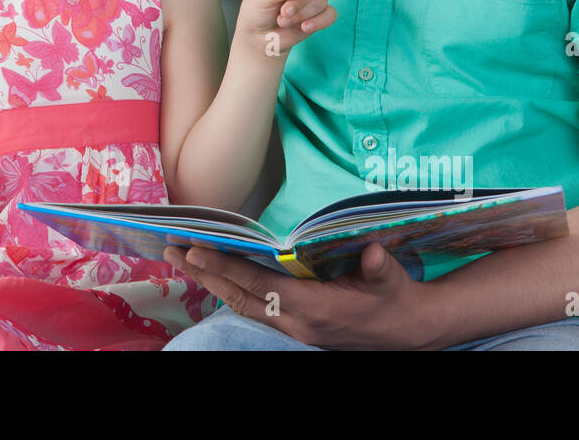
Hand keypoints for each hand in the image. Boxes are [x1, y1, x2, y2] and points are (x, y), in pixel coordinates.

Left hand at [162, 241, 433, 349]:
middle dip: (203, 273)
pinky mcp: (295, 326)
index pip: (257, 284)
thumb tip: (372, 251)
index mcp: (313, 308)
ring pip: (241, 305)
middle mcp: (296, 322)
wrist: (408, 330)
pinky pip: (253, 308)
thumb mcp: (390, 278)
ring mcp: (293, 328)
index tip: (194, 249)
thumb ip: (378, 265)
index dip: (224, 266)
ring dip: (210, 281)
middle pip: (237, 297)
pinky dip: (230, 290)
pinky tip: (216, 275)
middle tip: (170, 249)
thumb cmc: (396, 297)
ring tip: (182, 259)